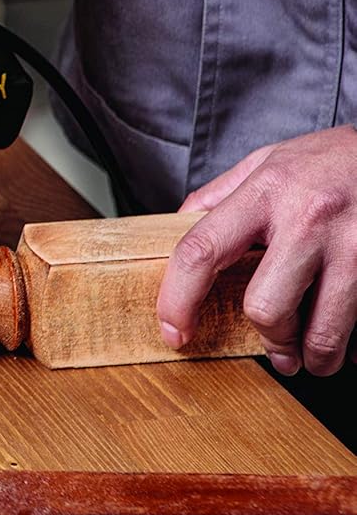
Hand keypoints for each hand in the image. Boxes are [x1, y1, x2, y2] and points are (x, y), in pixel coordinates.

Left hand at [157, 125, 356, 375]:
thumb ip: (222, 195)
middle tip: (276, 347)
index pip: (202, 252)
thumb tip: (178, 226)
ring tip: (314, 356)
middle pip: (266, 306)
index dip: (178, 301)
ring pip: (323, 330)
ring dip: (315, 356)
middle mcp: (307, 218)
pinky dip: (354, 343)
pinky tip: (349, 337)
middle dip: (269, 338)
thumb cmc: (333, 158)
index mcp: (265, 191)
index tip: (174, 331)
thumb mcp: (269, 161)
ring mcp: (353, 244)